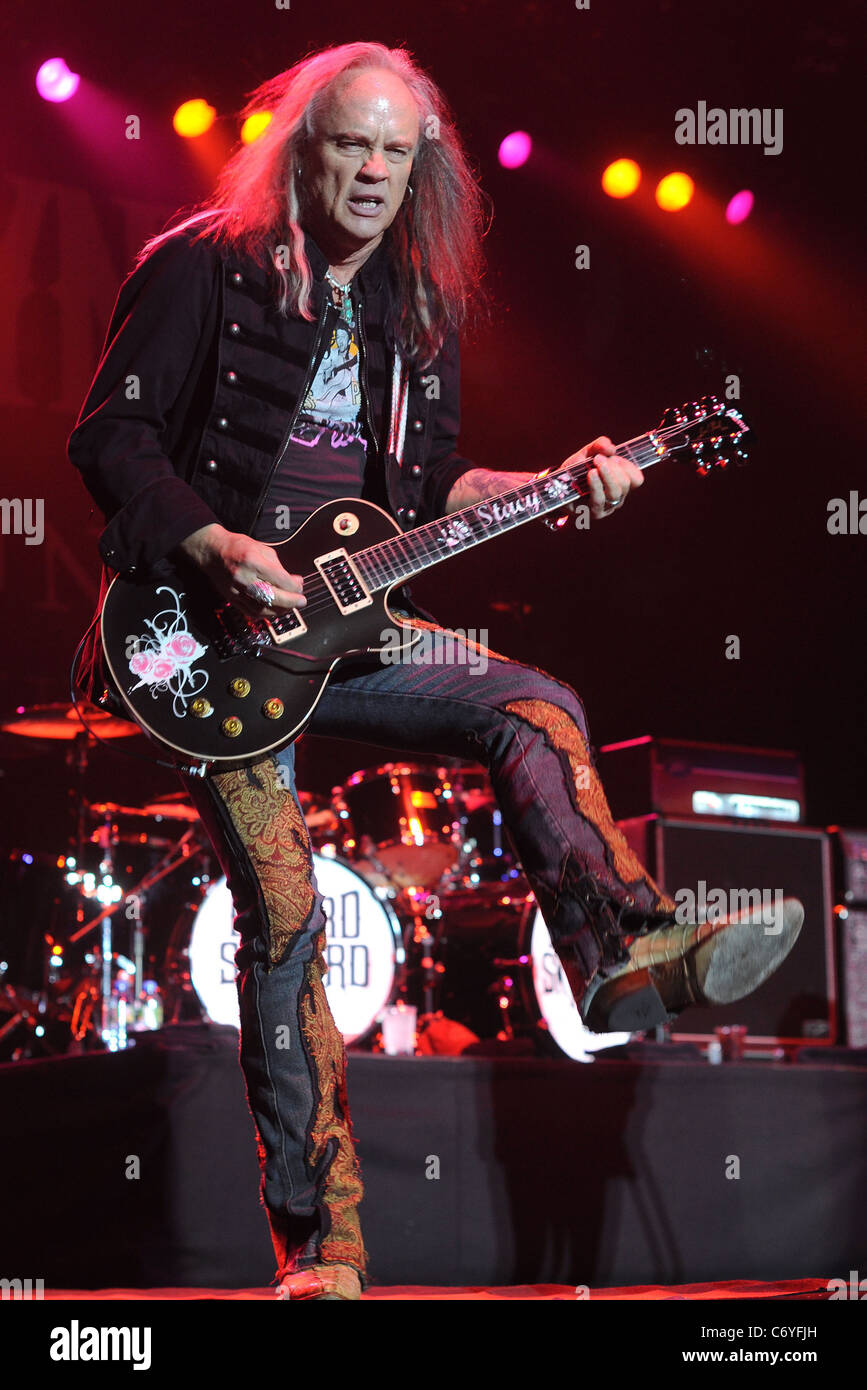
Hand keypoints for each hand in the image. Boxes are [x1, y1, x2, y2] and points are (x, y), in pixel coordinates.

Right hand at [175, 524, 306, 616]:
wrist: (212, 551)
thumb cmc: (237, 547)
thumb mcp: (262, 549)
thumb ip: (279, 567)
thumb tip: (295, 582)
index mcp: (253, 561)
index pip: (280, 580)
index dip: (294, 587)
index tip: (300, 587)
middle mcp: (244, 577)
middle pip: (272, 597)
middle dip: (291, 601)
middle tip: (301, 601)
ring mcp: (236, 590)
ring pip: (262, 609)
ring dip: (280, 611)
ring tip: (290, 607)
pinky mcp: (232, 599)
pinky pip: (250, 613)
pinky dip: (265, 615)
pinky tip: (274, 611)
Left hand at [557, 436, 643, 520]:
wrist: (556, 486)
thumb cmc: (576, 470)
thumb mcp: (587, 453)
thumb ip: (599, 446)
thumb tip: (611, 447)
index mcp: (621, 483)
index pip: (636, 479)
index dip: (628, 466)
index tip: (614, 456)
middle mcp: (617, 497)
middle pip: (625, 484)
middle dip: (613, 468)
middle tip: (598, 458)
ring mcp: (606, 507)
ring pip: (615, 493)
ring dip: (606, 476)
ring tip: (594, 465)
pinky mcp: (592, 513)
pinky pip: (599, 501)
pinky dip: (596, 485)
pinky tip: (591, 474)